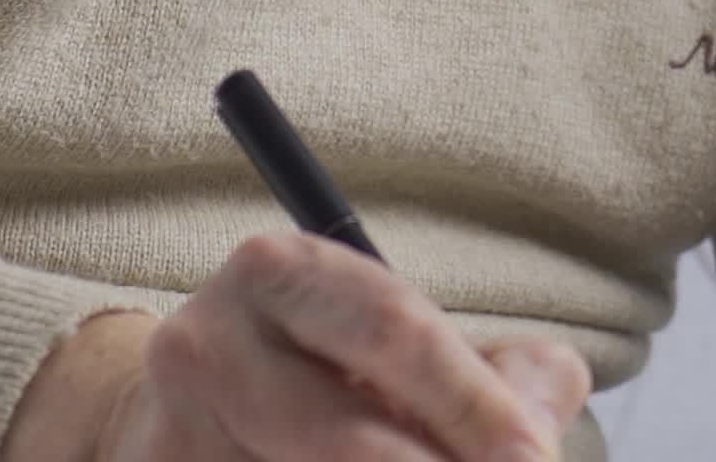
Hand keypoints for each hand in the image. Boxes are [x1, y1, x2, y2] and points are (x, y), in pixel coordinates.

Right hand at [14, 234, 587, 461]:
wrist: (177, 415)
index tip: (533, 454)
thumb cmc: (322, 372)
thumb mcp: (402, 342)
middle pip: (344, 431)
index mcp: (283, 271)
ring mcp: (178, 424)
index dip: (472, 404)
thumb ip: (495, 372)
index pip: (393, 333)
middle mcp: (212, 337)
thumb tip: (537, 429)